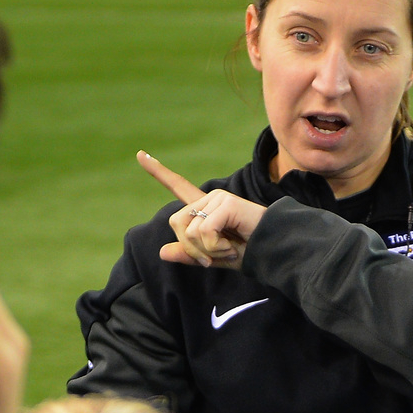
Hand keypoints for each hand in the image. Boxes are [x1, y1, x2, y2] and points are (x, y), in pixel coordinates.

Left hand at [140, 151, 266, 270]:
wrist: (272, 251)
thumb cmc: (248, 252)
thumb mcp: (212, 257)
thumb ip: (189, 254)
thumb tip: (162, 252)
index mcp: (204, 208)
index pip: (178, 187)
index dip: (159, 172)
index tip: (140, 155)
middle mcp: (209, 198)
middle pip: (177, 225)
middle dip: (192, 249)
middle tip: (215, 255)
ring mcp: (218, 198)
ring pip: (190, 232)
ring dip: (207, 251)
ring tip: (229, 249)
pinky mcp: (226, 203)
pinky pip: (204, 232)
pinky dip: (215, 248)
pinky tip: (232, 246)